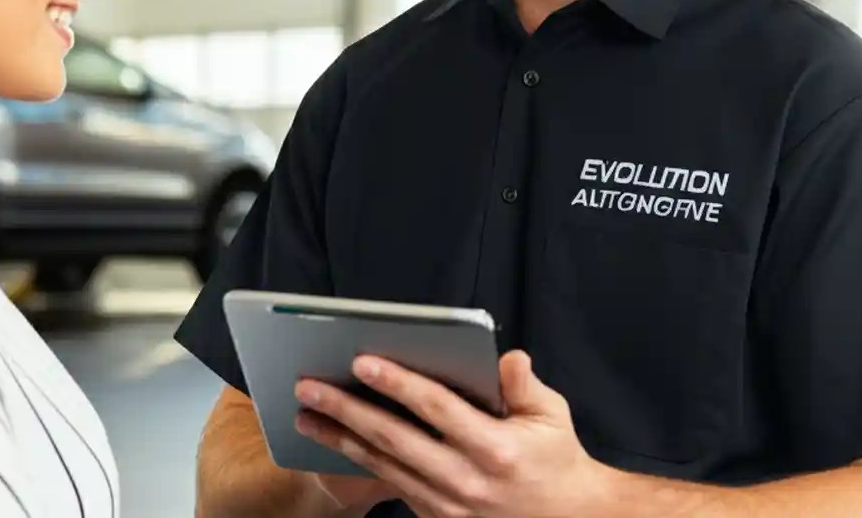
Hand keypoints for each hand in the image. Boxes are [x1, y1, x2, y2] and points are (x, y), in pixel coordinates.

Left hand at [293, 351, 613, 517]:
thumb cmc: (555, 459)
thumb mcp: (552, 416)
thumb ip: (524, 385)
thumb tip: (507, 357)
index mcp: (495, 449)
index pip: (436, 408)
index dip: (397, 382)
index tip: (361, 361)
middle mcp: (466, 481)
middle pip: (394, 438)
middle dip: (346, 410)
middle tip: (308, 387)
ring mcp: (447, 507)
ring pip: (382, 465)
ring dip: (340, 439)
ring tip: (305, 415)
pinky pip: (390, 485)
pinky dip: (360, 462)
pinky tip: (335, 442)